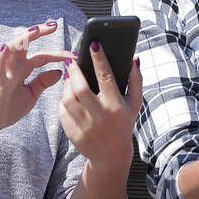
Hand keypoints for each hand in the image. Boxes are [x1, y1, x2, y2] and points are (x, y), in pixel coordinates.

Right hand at [0, 20, 73, 133]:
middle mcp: (14, 66)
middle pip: (27, 44)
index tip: (74, 55)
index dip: (58, 54)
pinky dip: (3, 55)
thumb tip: (59, 72)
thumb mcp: (32, 94)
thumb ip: (43, 82)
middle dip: (39, 32)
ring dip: (23, 38)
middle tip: (54, 24)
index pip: (43, 56)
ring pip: (13, 48)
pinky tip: (8, 46)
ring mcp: (5, 71)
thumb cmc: (8, 108)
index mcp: (23, 69)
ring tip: (36, 30)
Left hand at [59, 41, 143, 168]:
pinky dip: (63, 99)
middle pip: (80, 88)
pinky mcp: (72, 132)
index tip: (94, 44)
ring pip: (68, 98)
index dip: (99, 59)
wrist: (111, 155)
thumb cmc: (124, 123)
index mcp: (116, 106)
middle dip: (74, 70)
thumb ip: (136, 80)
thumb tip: (133, 58)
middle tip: (71, 61)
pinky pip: (62, 110)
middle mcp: (100, 116)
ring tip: (70, 78)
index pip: (106, 78)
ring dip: (67, 84)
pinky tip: (69, 95)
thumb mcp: (134, 104)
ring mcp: (84, 126)